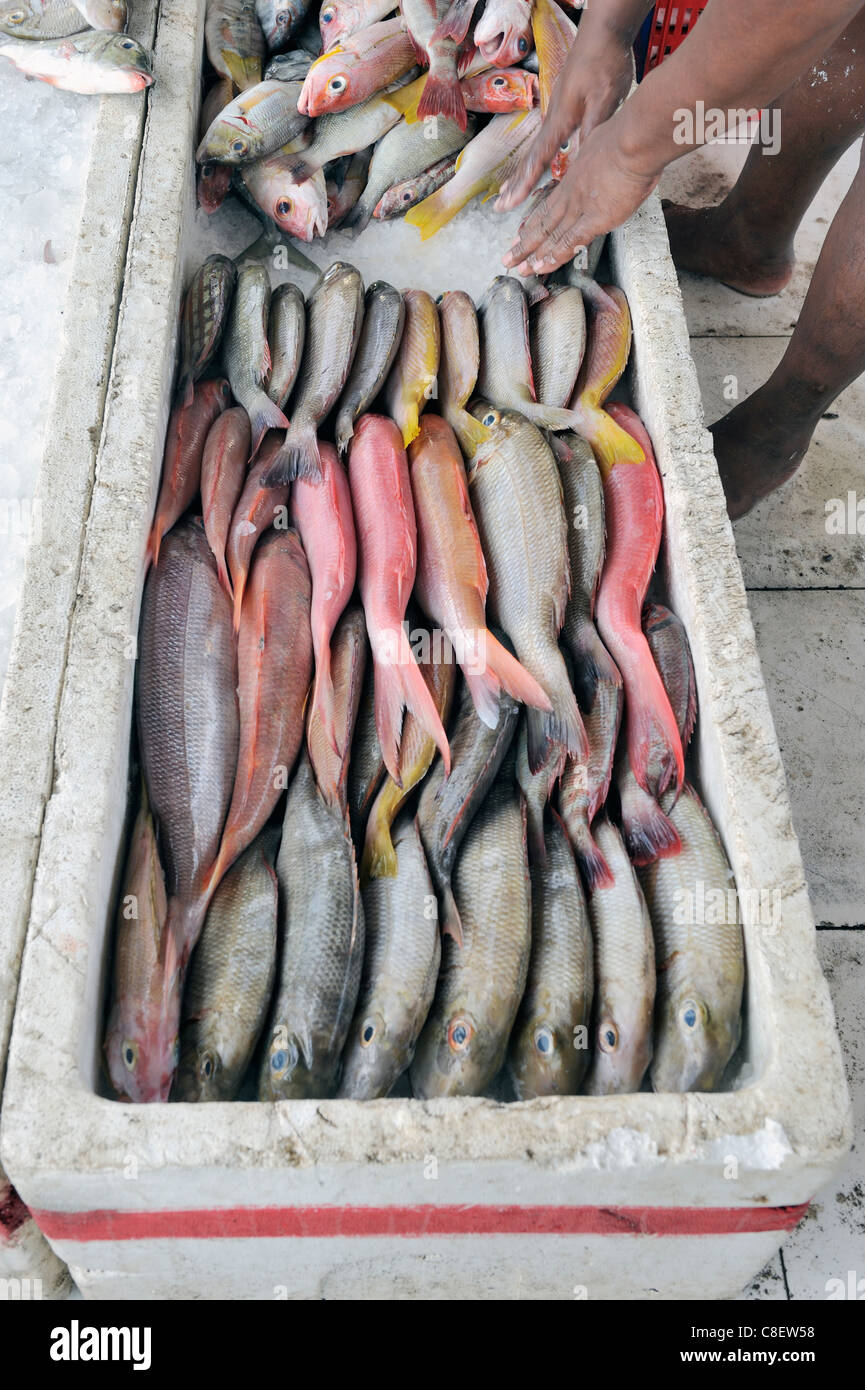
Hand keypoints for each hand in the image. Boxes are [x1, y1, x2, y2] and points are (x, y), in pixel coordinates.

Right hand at [495, 31, 633, 212]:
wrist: (605, 32)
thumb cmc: (604, 62)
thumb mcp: (604, 99)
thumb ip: (591, 130)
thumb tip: (580, 161)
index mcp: (561, 119)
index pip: (538, 158)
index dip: (524, 183)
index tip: (510, 203)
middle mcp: (553, 116)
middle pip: (530, 156)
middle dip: (515, 183)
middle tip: (500, 205)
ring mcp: (557, 110)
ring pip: (536, 148)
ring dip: (522, 171)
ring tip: (510, 189)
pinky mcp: (565, 104)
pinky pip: (546, 138)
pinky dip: (536, 156)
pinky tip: (537, 161)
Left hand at [501, 118, 661, 274]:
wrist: (635, 139)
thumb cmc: (627, 137)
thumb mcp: (600, 140)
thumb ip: (595, 154)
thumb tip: (598, 152)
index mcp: (573, 177)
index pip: (548, 205)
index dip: (533, 222)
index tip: (519, 234)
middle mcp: (571, 195)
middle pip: (543, 223)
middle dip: (525, 243)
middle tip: (509, 258)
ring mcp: (580, 208)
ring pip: (550, 235)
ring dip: (533, 255)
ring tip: (519, 270)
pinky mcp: (594, 219)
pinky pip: (570, 242)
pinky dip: (555, 257)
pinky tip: (542, 268)